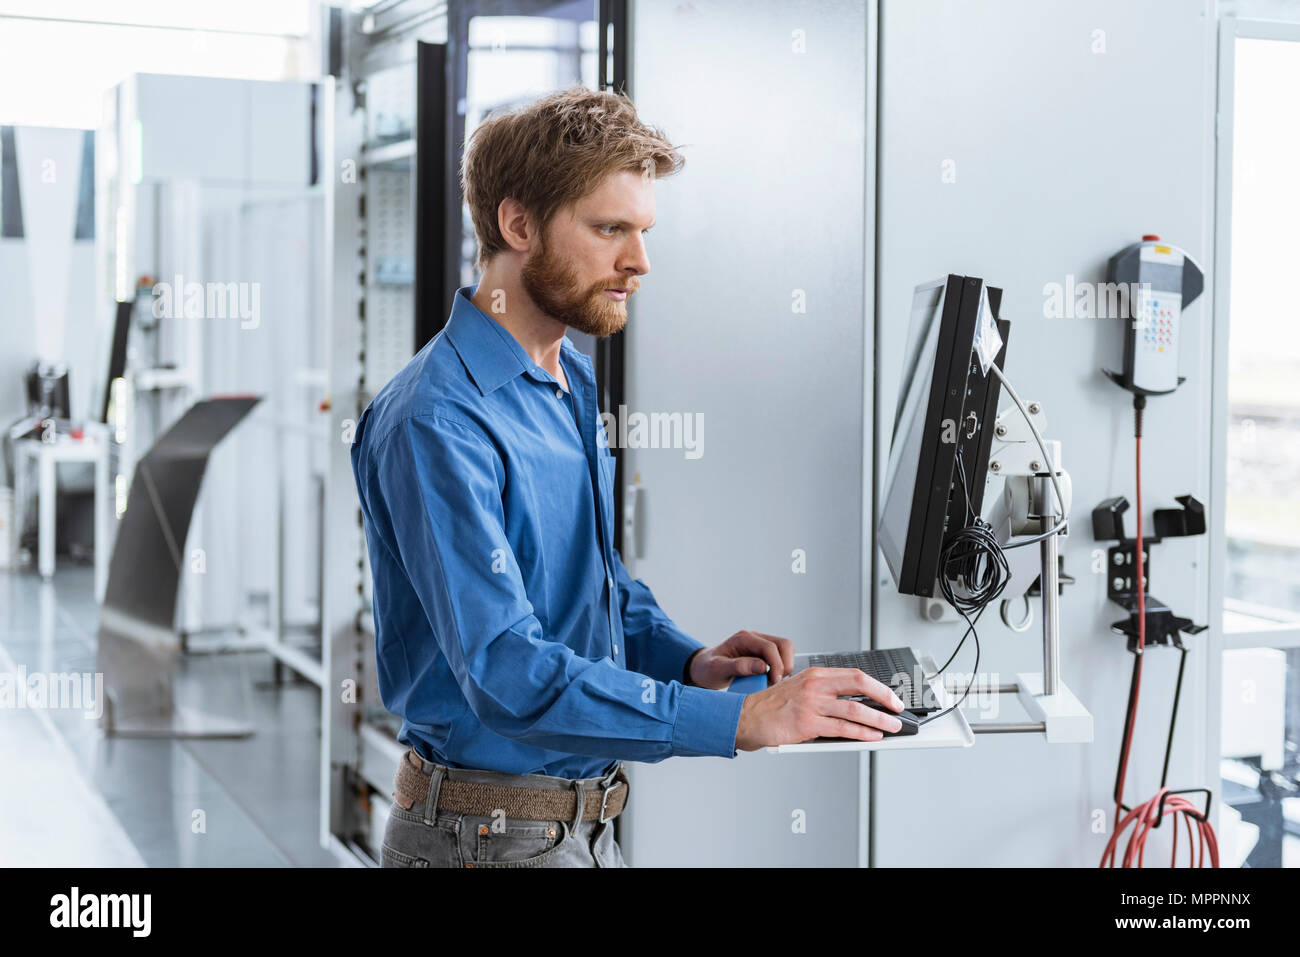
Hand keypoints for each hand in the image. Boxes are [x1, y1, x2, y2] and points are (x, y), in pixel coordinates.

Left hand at [687, 629, 795, 689]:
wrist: (702, 669)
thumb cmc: (707, 668)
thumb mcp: (717, 669)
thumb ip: (738, 666)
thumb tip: (762, 667)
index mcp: (743, 638)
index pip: (769, 647)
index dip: (777, 664)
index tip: (774, 681)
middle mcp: (754, 638)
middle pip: (784, 644)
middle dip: (785, 664)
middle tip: (776, 682)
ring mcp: (759, 645)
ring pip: (785, 650)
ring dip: (784, 666)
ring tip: (772, 682)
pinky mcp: (762, 654)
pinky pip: (780, 658)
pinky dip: (780, 669)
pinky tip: (769, 680)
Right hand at [734, 667, 905, 749]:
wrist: (745, 718)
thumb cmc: (772, 708)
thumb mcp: (799, 690)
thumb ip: (824, 694)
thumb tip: (856, 707)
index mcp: (815, 674)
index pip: (855, 675)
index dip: (877, 686)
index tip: (890, 696)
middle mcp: (815, 685)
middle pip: (860, 684)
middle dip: (884, 697)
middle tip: (897, 708)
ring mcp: (811, 703)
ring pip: (855, 709)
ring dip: (879, 720)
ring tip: (892, 727)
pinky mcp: (807, 723)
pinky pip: (842, 729)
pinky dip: (862, 733)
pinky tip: (872, 737)